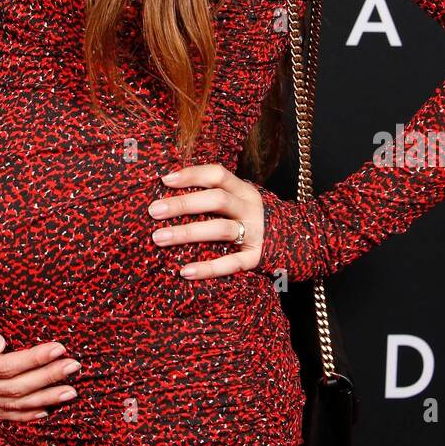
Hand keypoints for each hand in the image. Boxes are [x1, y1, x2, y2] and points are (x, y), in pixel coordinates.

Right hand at [0, 309, 80, 420]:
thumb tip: (1, 344)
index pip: (4, 366)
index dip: (33, 359)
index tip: (59, 347)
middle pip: (14, 388)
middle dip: (47, 377)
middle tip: (74, 366)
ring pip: (13, 405)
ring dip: (44, 398)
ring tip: (71, 390)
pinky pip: (4, 415)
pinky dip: (27, 415)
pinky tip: (47, 411)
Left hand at [148, 163, 266, 278]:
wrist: (290, 241)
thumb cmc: (245, 217)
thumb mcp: (235, 199)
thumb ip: (210, 193)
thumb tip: (166, 188)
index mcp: (243, 189)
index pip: (218, 174)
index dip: (192, 175)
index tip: (164, 180)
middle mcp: (250, 208)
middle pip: (217, 200)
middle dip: (183, 204)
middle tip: (154, 211)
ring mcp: (255, 233)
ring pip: (221, 229)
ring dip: (187, 233)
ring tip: (159, 238)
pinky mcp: (255, 258)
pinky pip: (231, 263)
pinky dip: (208, 268)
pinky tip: (184, 271)